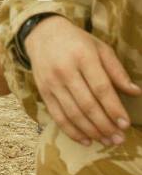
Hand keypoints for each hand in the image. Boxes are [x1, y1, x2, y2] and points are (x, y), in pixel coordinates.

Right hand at [25, 16, 140, 145]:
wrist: (42, 33)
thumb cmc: (77, 41)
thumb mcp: (100, 48)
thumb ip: (117, 70)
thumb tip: (136, 92)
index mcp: (83, 56)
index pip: (101, 88)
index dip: (114, 108)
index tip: (125, 124)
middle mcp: (65, 70)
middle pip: (87, 104)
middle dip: (105, 125)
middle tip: (119, 139)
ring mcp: (51, 82)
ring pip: (73, 113)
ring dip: (91, 131)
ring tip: (106, 141)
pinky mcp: (43, 91)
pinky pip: (57, 116)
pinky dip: (72, 132)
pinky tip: (86, 140)